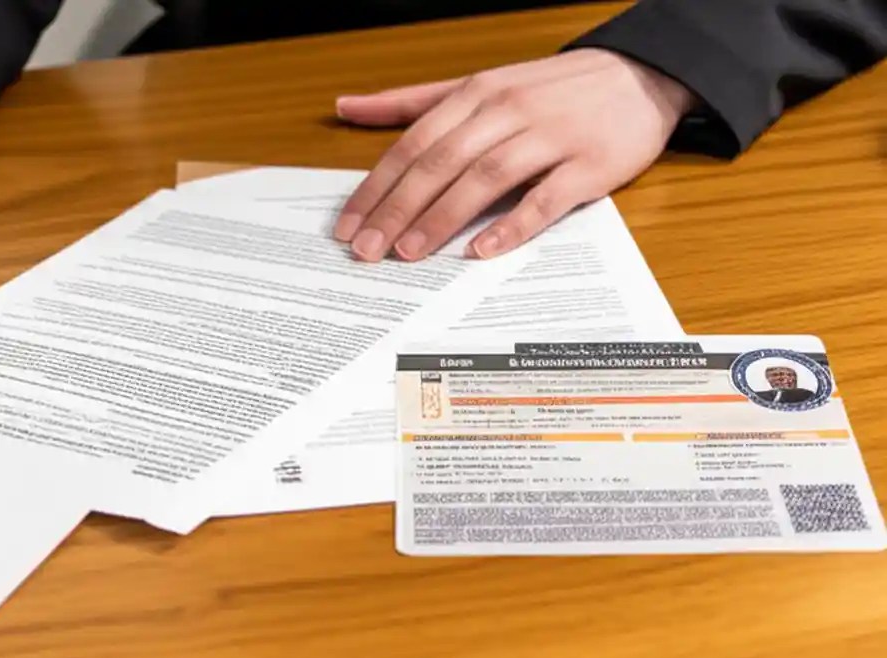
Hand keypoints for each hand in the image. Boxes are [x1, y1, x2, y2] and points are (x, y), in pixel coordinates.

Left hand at [333, 49, 694, 260]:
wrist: (639, 75)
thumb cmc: (548, 90)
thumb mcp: (478, 84)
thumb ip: (412, 100)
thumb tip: (347, 106)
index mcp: (477, 93)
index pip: (414, 143)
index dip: (377, 186)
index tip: (348, 225)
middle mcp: (508, 110)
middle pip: (442, 162)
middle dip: (398, 208)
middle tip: (367, 250)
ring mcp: (551, 136)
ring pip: (486, 177)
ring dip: (443, 217)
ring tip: (409, 253)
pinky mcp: (590, 164)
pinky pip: (547, 197)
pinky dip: (514, 224)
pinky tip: (483, 250)